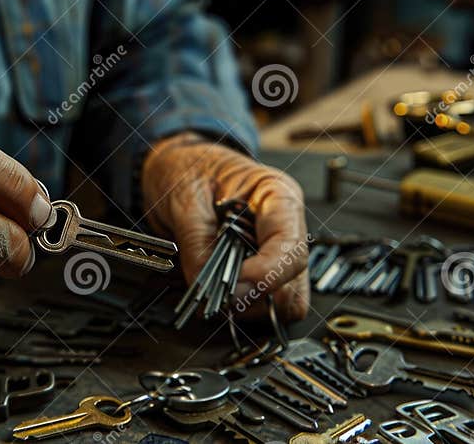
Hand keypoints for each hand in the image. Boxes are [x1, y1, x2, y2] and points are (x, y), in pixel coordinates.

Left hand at [141, 132, 309, 319]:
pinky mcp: (262, 270)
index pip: (290, 249)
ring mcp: (277, 252)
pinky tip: (217, 291)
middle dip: (256, 298)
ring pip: (283, 303)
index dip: (264, 276)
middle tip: (217, 296)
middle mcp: (287, 227)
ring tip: (213, 292)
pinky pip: (263, 303)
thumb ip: (197, 245)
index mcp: (278, 197)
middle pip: (294, 285)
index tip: (232, 286)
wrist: (179, 165)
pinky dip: (240, 307)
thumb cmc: (188, 168)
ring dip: (247, 307)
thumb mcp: (186, 199)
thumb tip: (205, 288)